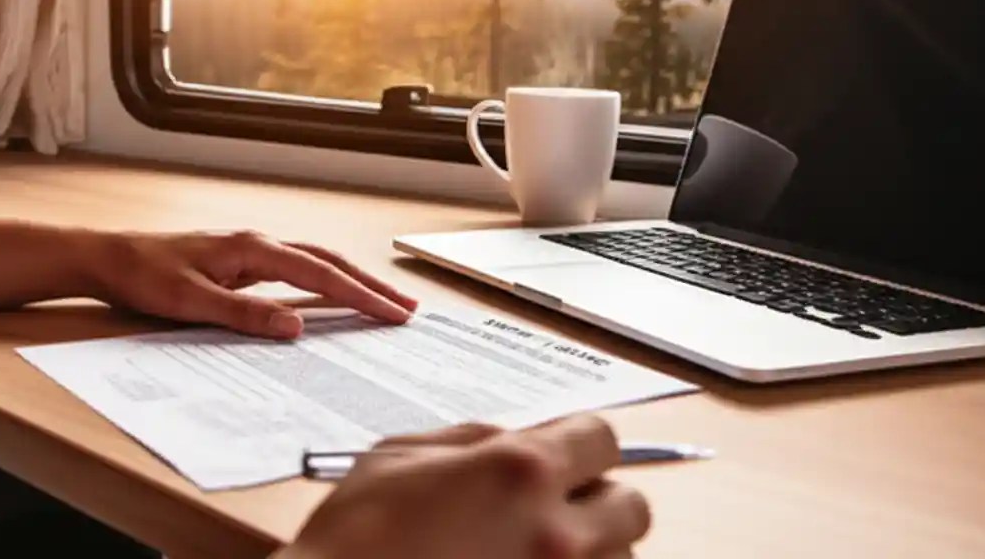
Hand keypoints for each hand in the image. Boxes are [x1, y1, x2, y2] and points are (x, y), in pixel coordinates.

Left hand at [91, 230, 416, 338]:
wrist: (109, 257)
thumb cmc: (143, 276)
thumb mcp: (190, 302)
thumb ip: (244, 315)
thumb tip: (296, 327)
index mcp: (252, 249)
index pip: (321, 274)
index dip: (361, 296)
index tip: (393, 312)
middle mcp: (258, 243)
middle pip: (329, 262)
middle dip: (370, 285)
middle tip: (406, 307)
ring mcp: (251, 251)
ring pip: (316, 262)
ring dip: (351, 281)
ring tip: (382, 300)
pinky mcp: (242, 261)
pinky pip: (297, 269)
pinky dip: (325, 281)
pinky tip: (333, 294)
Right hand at [280, 415, 650, 558]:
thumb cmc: (352, 540)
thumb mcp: (397, 456)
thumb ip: (468, 439)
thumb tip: (510, 438)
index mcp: (520, 472)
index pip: (602, 439)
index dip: (581, 442)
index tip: (566, 455)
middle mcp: (554, 534)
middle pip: (632, 508)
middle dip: (600, 501)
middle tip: (558, 509)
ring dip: (591, 551)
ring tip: (538, 551)